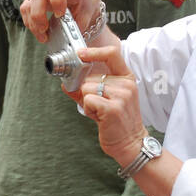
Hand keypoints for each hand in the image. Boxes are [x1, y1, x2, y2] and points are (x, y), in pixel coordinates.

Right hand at [19, 0, 101, 43]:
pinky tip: (39, 32)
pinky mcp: (33, 0)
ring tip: (43, 36)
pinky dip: (30, 23)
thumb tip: (70, 39)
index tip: (60, 15)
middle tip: (44, 30)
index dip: (57, 2)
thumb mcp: (87, 13)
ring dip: (33, 23)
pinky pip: (25, 10)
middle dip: (38, 15)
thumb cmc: (84, 2)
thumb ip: (78, 24)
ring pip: (28, 5)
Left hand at [73, 45, 145, 166]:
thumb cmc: (116, 121)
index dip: (94, 52)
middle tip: (100, 106)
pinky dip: (88, 109)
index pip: (112, 54)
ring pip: (86, 88)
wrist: (130, 143)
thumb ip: (87, 89)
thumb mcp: (106, 100)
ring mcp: (121, 95)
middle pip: (90, 77)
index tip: (80, 54)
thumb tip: (66, 83)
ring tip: (100, 112)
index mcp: (126, 78)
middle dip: (87, 92)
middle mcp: (126, 84)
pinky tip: (99, 117)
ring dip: (87, 103)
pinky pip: (87, 100)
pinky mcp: (113, 108)